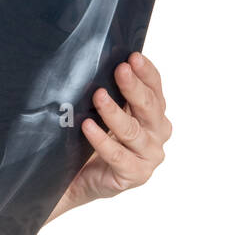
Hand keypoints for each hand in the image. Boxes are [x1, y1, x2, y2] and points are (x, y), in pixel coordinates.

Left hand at [63, 51, 171, 208]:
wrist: (77, 177)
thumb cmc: (92, 139)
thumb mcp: (103, 112)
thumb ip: (110, 92)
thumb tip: (98, 62)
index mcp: (154, 115)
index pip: (155, 90)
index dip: (146, 73)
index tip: (133, 56)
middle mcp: (157, 134)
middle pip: (149, 108)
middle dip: (134, 87)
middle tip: (120, 70)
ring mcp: (148, 156)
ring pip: (133, 131)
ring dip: (115, 112)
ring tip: (98, 96)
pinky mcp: (135, 174)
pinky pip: (117, 156)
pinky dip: (102, 140)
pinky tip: (88, 126)